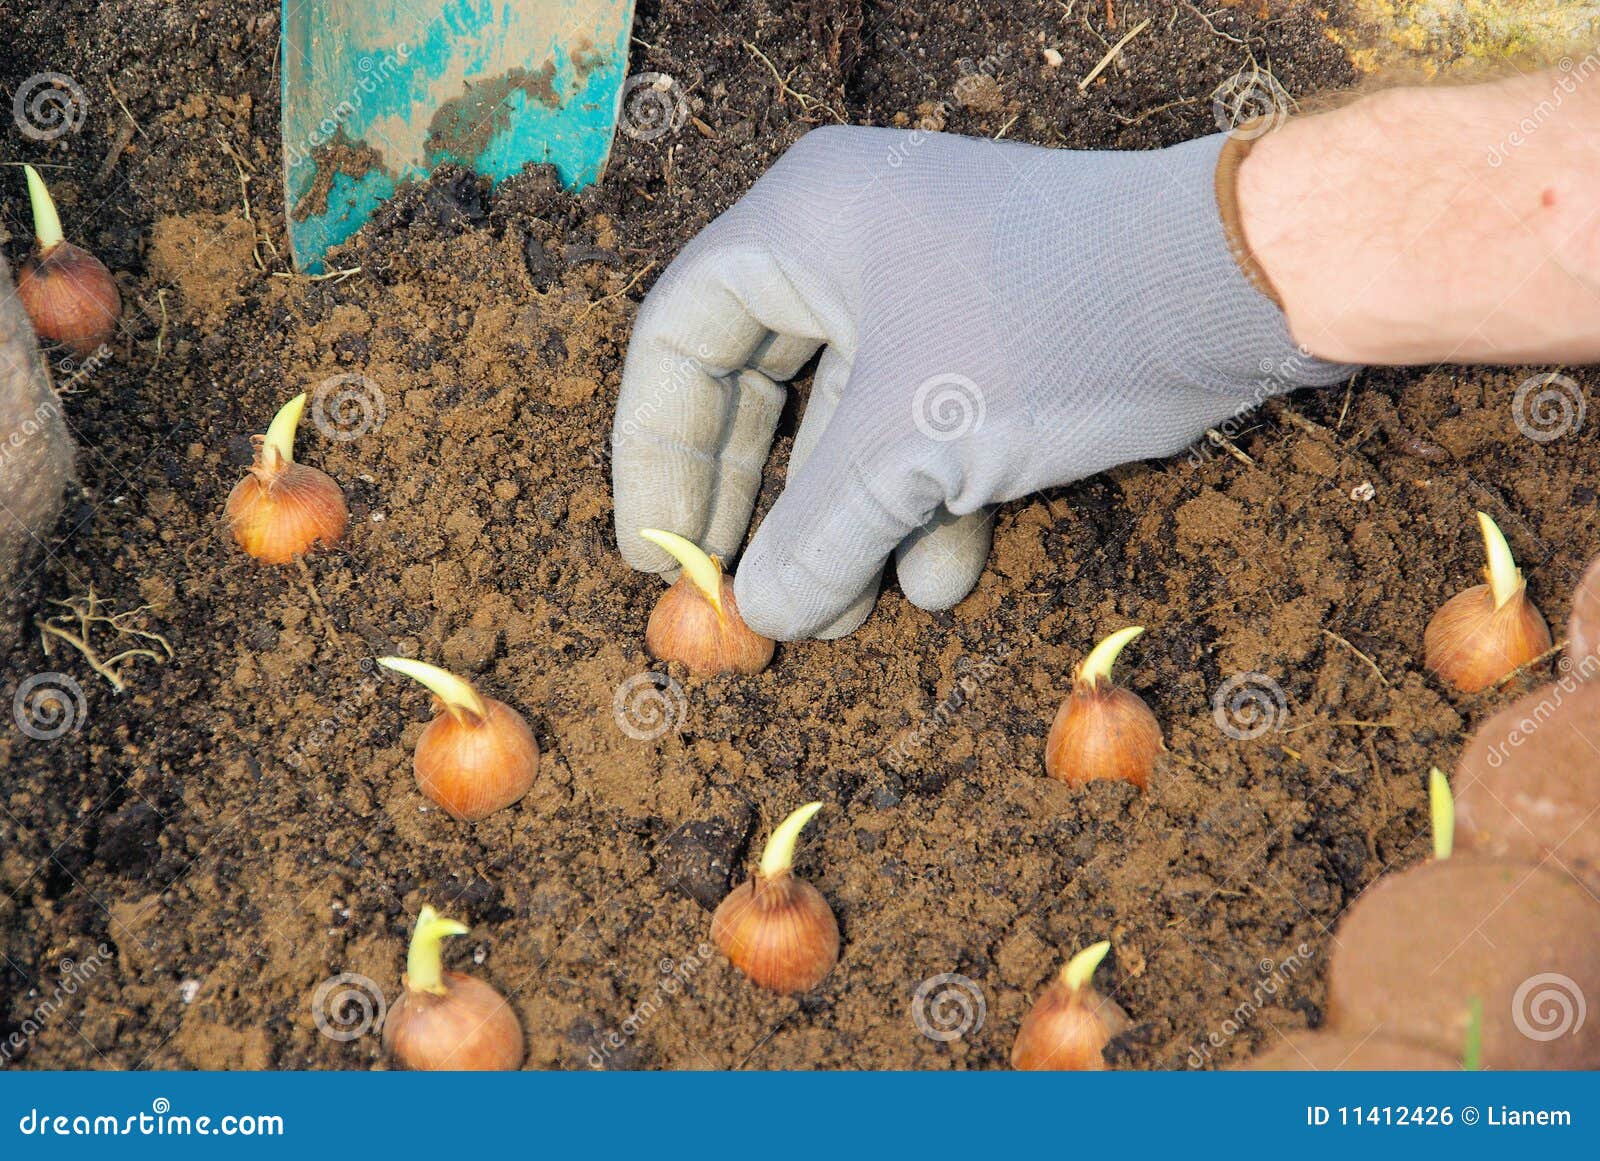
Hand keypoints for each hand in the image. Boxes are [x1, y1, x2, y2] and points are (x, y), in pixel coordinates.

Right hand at [612, 126, 1347, 639]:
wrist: (1242, 286)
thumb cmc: (1056, 326)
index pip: (680, 340)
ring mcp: (926, 288)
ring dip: (841, 524)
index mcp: (803, 222)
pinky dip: (919, 506)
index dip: (657, 458)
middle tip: (735, 599)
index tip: (654, 559)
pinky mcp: (992, 336)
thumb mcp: (911, 443)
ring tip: (838, 616)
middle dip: (755, 506)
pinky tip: (935, 579)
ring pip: (843, 422)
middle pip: (755, 388)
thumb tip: (757, 616)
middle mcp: (852, 242)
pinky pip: (920, 428)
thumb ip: (815, 534)